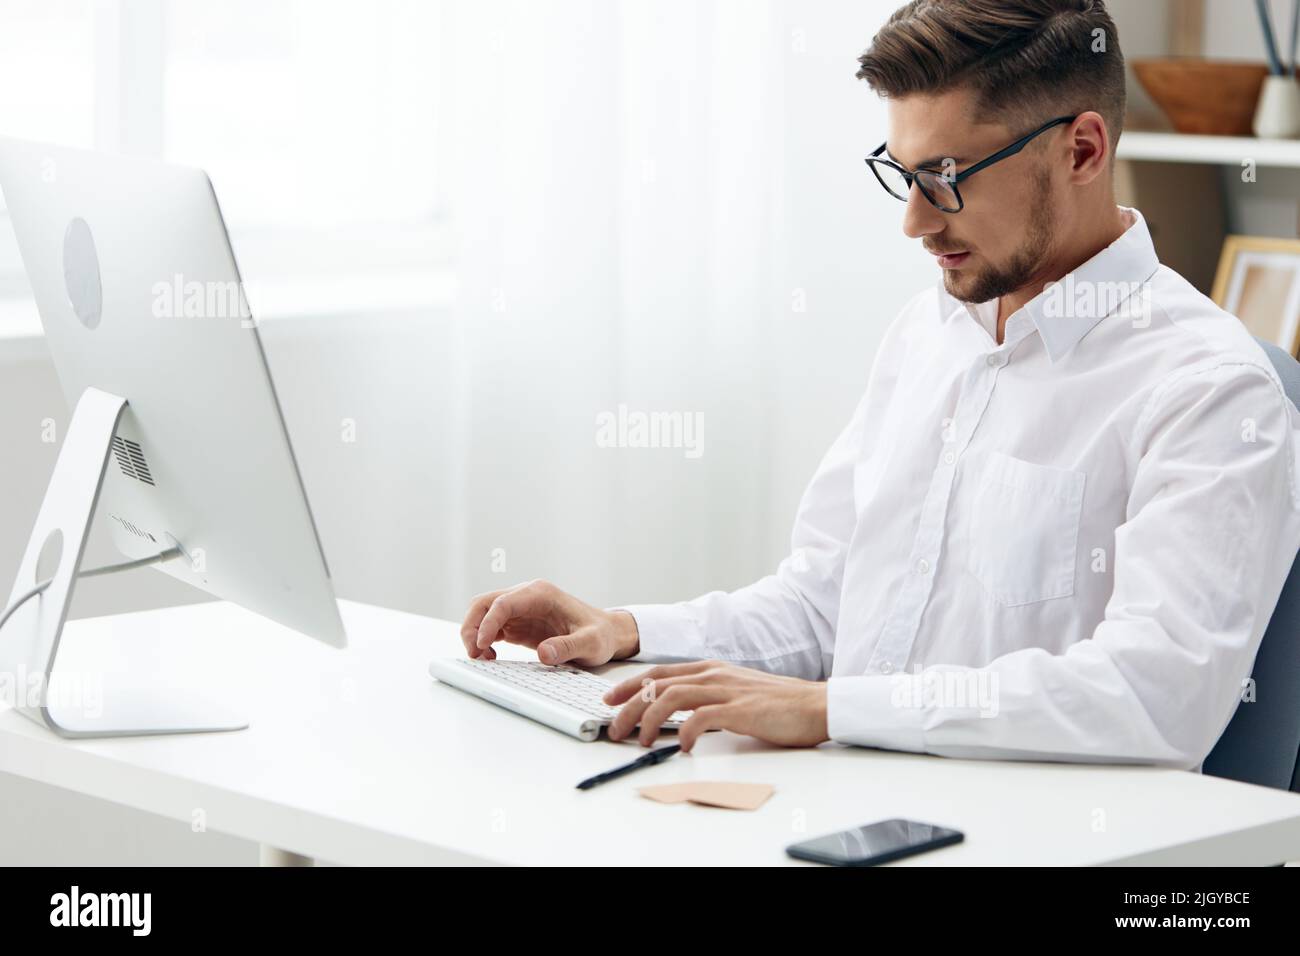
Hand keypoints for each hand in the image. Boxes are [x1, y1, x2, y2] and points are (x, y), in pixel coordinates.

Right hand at [459, 579, 640, 666]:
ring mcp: (520, 609)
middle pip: (484, 603)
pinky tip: (490, 658)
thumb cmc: (601, 635)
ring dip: (474, 634)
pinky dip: (483, 641)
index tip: (481, 645)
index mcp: (541, 594)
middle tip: (474, 654)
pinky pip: (491, 628)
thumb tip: (544, 653)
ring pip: (482, 614)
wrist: (608, 634)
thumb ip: (568, 647)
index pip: (503, 602)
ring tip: (482, 659)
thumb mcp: (591, 643)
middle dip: (472, 627)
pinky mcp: (518, 624)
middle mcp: (526, 597)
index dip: (487, 622)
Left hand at [602, 661, 829, 751]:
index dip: (631, 685)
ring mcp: (726, 689)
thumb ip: (709, 697)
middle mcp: (714, 675)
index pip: (659, 673)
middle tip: (614, 728)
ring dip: (648, 720)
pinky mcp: (740, 709)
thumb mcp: (735, 691)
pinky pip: (701, 718)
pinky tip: (681, 747)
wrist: (815, 704)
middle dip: (628, 706)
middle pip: (657, 685)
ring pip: (671, 698)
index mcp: (711, 668)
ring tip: (640, 741)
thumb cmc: (778, 703)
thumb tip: (681, 716)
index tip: (611, 700)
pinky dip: (684, 733)